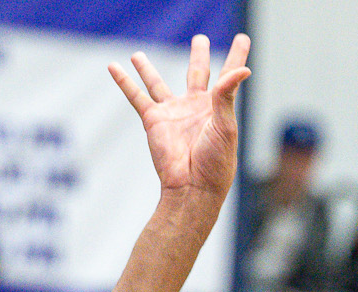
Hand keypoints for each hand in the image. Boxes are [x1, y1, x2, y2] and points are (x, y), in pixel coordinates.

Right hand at [109, 34, 250, 201]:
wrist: (192, 187)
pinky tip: (114, 66)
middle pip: (197, 72)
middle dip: (198, 55)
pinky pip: (136, 97)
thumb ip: (227, 95)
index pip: (228, 75)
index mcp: (217, 107)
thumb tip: (242, 70)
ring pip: (157, 83)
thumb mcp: (226, 127)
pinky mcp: (153, 121)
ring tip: (137, 54)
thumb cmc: (215, 162)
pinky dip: (124, 82)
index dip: (236, 56)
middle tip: (198, 39)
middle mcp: (195, 107)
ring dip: (146, 69)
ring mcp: (173, 112)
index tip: (242, 38)